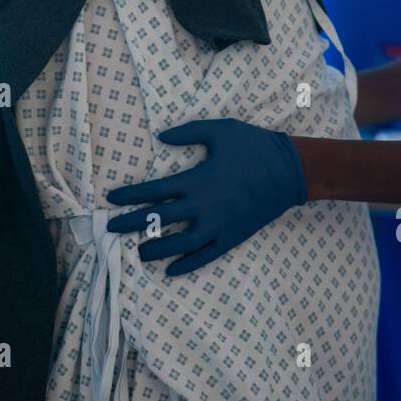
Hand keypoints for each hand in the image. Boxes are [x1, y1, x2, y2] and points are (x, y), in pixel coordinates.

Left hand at [105, 118, 306, 276]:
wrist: (289, 171)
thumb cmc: (253, 146)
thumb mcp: (220, 131)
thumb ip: (188, 132)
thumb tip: (161, 136)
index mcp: (197, 181)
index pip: (154, 191)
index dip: (130, 195)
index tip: (111, 198)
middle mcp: (203, 207)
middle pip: (159, 219)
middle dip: (132, 223)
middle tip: (111, 227)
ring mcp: (218, 226)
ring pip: (179, 244)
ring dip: (156, 249)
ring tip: (139, 252)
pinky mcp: (232, 237)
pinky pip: (205, 256)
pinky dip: (187, 264)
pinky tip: (171, 270)